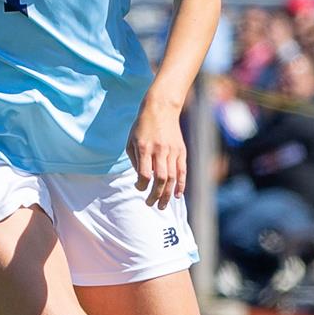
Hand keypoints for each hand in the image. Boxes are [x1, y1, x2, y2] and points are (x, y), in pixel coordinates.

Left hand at [127, 94, 186, 208]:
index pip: (145, 174)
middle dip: (155, 195)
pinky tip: (177, 196)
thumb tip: (142, 179)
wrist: (161, 108)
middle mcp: (160, 151)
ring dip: (167, 195)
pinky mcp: (181, 151)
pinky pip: (182, 171)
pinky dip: (181, 185)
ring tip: (162, 205)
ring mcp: (172, 151)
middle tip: (150, 204)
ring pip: (172, 178)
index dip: (141, 186)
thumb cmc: (142, 126)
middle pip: (160, 179)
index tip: (138, 188)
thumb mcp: (131, 141)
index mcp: (144, 148)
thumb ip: (135, 161)